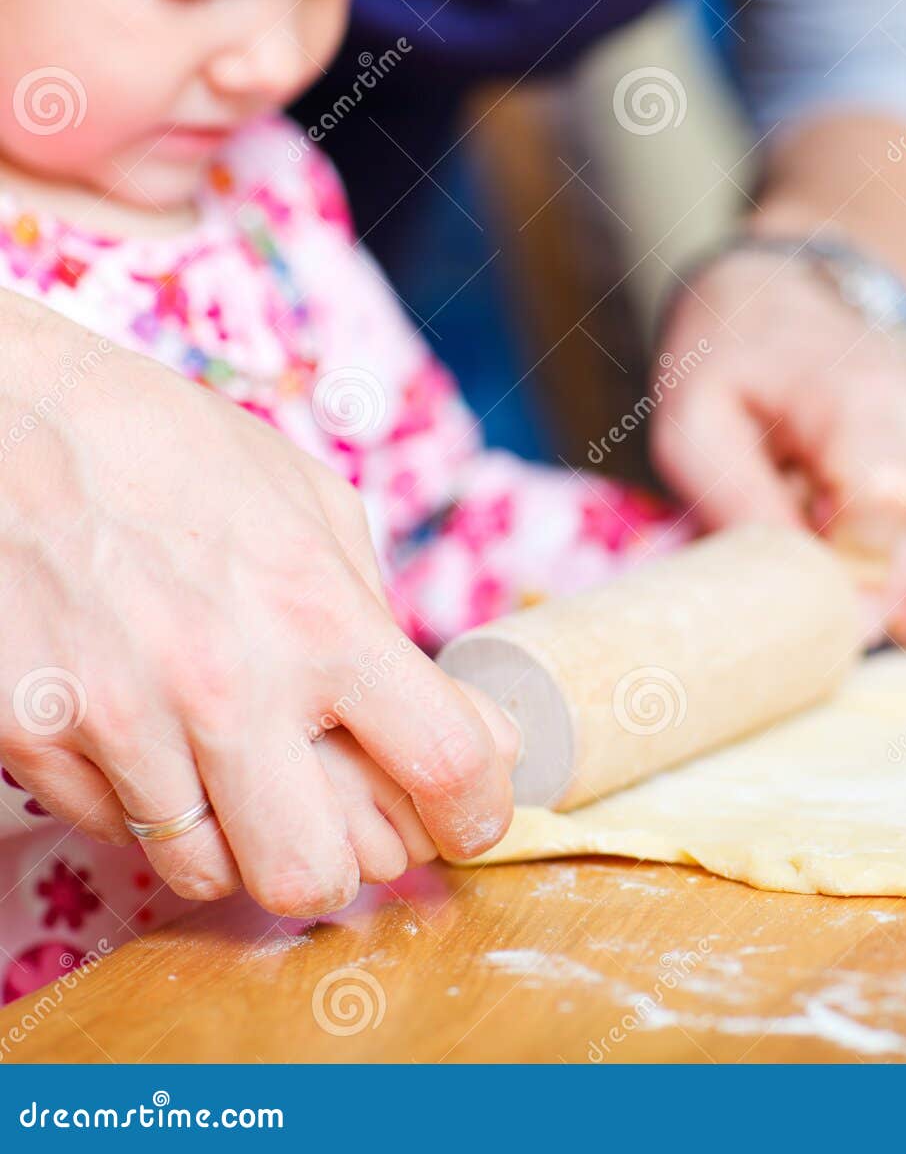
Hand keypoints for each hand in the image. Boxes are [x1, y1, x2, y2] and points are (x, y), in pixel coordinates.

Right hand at [0, 302, 516, 914]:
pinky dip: (149, 807)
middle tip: (337, 817)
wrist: (1, 412)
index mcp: (320, 617)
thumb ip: (378, 624)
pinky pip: (115, 834)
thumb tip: (457, 726)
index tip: (469, 819)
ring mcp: (120, 722)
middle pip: (316, 877)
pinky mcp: (31, 739)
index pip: (444, 764)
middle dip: (342, 862)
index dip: (476, 812)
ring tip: (233, 770)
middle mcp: (226, 685)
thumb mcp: (311, 507)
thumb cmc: (169, 450)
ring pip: (209, 876)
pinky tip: (151, 736)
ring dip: (239, 842)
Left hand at [651, 247, 905, 647]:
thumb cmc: (736, 366)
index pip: (886, 488)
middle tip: (877, 628)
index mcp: (855, 401)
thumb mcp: (699, 433)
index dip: (865, 562)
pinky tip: (899, 583)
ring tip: (886, 608)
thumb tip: (839, 617)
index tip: (836, 601)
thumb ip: (753, 519)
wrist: (786, 297)